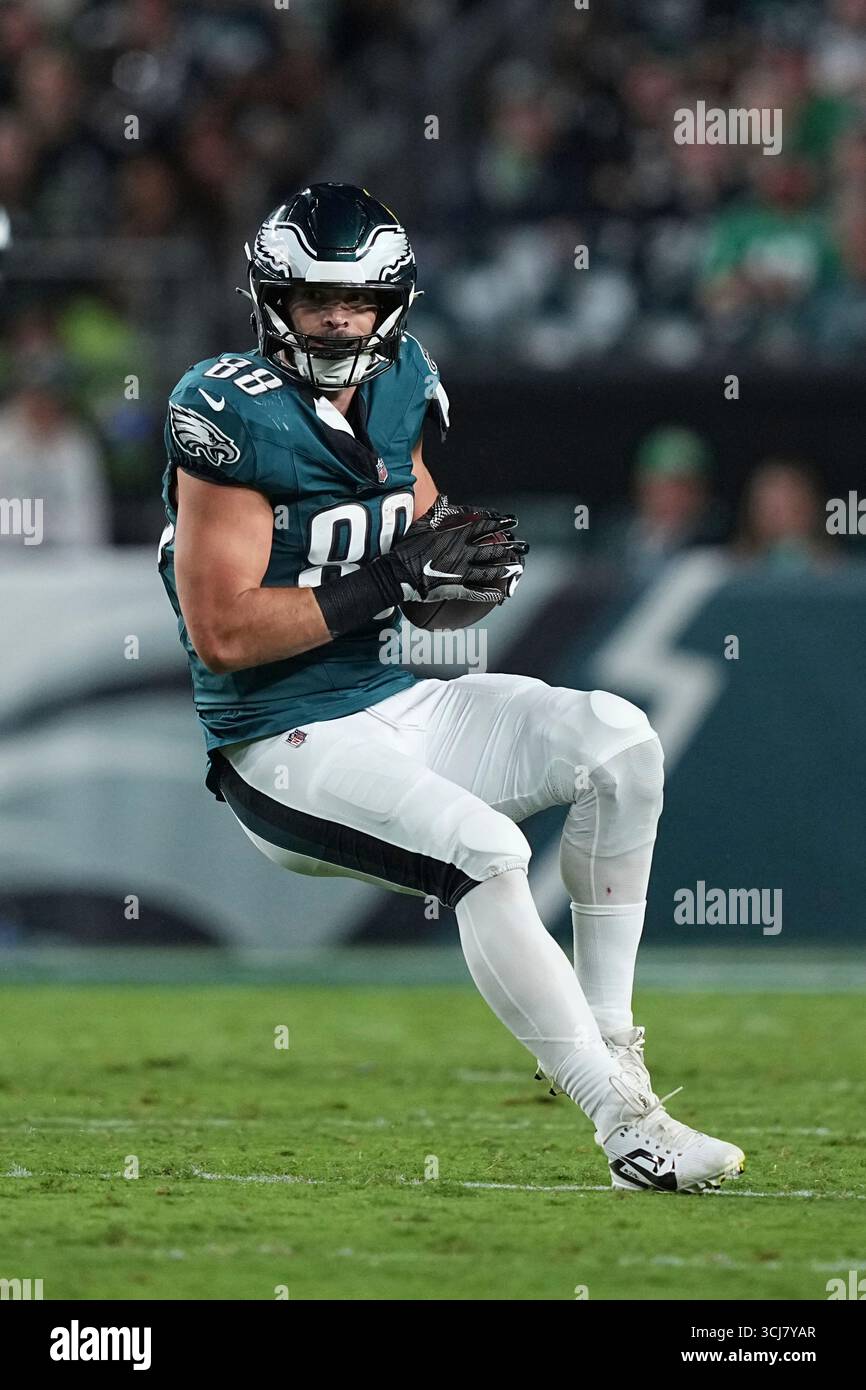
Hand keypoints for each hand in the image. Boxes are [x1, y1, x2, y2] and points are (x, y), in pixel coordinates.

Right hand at [374, 505, 528, 603]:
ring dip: (504, 568)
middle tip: (522, 545)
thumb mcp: (420, 525)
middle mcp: (461, 554)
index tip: (511, 521)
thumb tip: (444, 499)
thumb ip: (435, 513)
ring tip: (516, 566)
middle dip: (508, 545)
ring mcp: (460, 573)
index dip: (499, 523)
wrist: (397, 574)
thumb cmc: (406, 549)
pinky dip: (488, 593)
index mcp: (454, 536)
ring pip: (488, 569)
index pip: (482, 527)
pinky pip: (475, 592)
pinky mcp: (455, 589)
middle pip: (491, 549)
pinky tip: (499, 594)